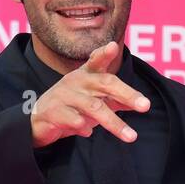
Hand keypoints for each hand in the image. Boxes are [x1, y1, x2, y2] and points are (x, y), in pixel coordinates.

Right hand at [29, 40, 149, 147]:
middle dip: (127, 94)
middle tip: (146, 106)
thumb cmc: (73, 106)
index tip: (113, 47)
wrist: (38, 120)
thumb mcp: (95, 100)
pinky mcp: (53, 112)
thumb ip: (116, 100)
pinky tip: (87, 133)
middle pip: (104, 83)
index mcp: (86, 75)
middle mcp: (76, 81)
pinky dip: (82, 128)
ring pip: (93, 107)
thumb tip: (141, 103)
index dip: (104, 54)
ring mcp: (63, 96)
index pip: (97, 61)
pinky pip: (73, 120)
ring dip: (114, 122)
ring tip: (131, 136)